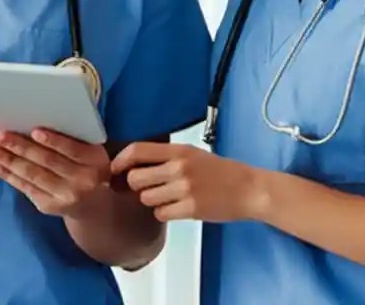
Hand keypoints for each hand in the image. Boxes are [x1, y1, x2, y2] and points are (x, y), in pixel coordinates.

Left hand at [0, 129, 110, 217]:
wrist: (93, 205)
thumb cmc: (86, 167)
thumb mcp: (90, 152)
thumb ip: (71, 138)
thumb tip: (32, 121)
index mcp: (94, 161)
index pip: (73, 150)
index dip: (54, 141)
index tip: (35, 131)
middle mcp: (82, 181)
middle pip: (47, 161)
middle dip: (21, 147)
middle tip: (0, 134)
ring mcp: (64, 196)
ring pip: (31, 174)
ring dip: (7, 159)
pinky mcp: (47, 206)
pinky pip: (23, 186)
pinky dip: (4, 173)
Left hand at [110, 141, 264, 222]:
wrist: (249, 189)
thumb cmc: (221, 171)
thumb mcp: (192, 154)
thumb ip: (166, 157)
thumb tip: (135, 164)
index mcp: (178, 151)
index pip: (137, 150)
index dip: (120, 161)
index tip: (115, 169)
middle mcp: (179, 167)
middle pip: (136, 178)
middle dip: (137, 186)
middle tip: (148, 188)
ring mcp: (185, 188)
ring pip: (146, 198)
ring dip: (152, 201)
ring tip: (168, 198)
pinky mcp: (191, 208)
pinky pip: (161, 213)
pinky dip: (164, 213)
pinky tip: (176, 208)